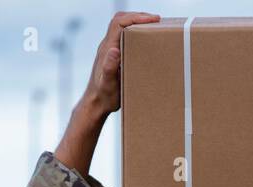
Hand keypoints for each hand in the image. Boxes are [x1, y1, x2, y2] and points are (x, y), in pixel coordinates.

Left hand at [56, 12, 158, 175]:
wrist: (95, 104)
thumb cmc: (103, 97)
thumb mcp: (108, 84)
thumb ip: (109, 67)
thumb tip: (113, 50)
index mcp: (107, 48)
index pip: (120, 22)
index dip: (136, 17)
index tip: (153, 20)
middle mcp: (107, 45)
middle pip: (121, 19)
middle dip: (139, 16)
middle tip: (157, 20)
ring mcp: (110, 50)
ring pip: (122, 26)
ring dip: (137, 22)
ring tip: (154, 26)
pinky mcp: (113, 56)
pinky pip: (124, 36)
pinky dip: (135, 32)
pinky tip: (146, 40)